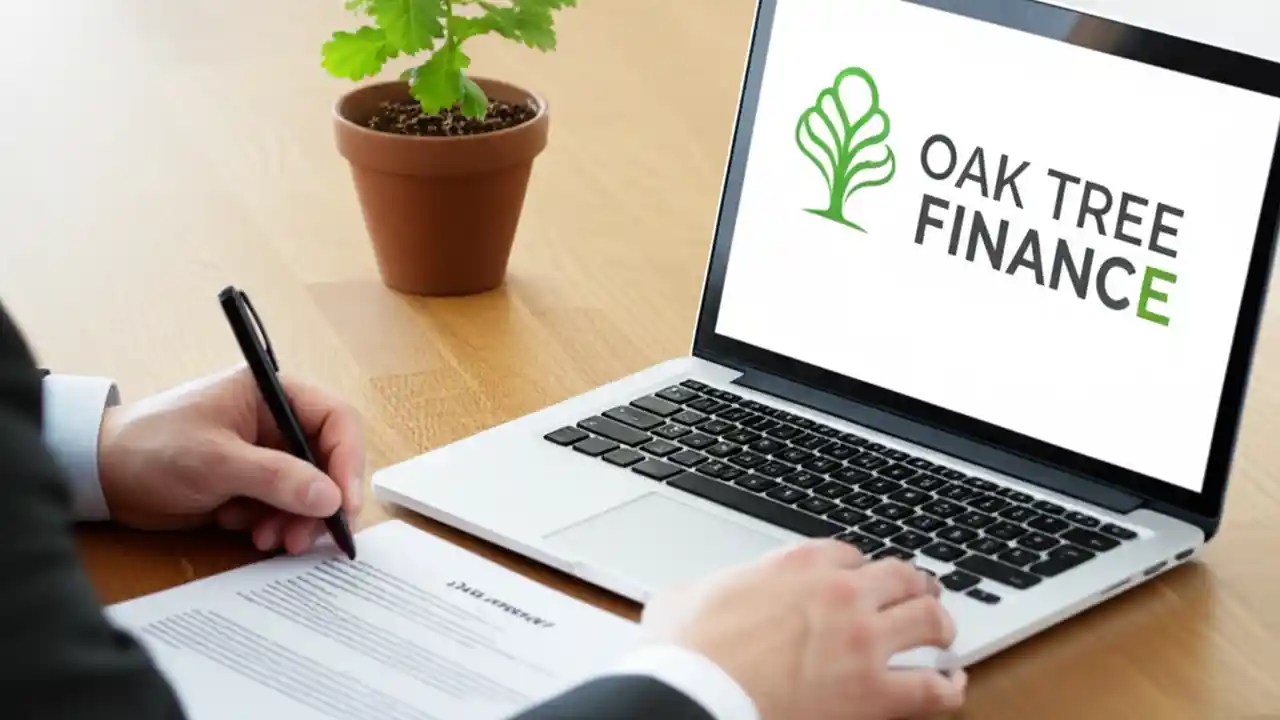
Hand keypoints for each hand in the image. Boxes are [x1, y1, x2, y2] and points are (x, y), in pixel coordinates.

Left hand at [97, 366, 364, 554]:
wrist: (100, 476)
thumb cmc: (153, 447)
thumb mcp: (217, 461)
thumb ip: (277, 478)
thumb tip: (331, 499)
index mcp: (273, 394)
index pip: (335, 420)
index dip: (348, 460)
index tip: (344, 503)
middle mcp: (276, 422)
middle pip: (327, 460)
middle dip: (321, 501)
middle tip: (311, 535)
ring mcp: (265, 455)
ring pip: (308, 491)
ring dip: (297, 520)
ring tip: (274, 541)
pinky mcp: (251, 485)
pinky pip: (283, 508)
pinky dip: (275, 525)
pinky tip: (252, 535)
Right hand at [641, 540, 963, 719]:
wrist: (698, 697)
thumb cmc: (685, 654)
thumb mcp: (685, 597)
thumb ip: (708, 586)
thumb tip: (694, 594)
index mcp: (797, 565)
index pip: (848, 554)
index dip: (855, 570)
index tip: (855, 582)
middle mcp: (841, 594)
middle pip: (900, 576)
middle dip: (910, 585)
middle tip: (915, 596)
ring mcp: (864, 642)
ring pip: (929, 619)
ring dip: (938, 624)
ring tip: (940, 633)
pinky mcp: (877, 692)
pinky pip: (935, 685)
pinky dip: (950, 683)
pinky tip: (950, 682)